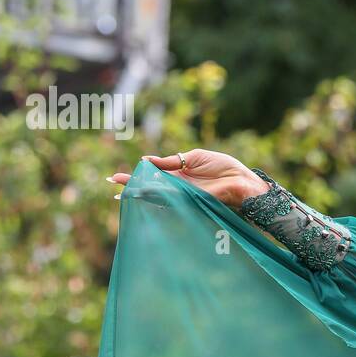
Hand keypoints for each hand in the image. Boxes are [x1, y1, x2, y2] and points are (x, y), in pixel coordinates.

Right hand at [105, 149, 269, 208]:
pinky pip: (171, 198)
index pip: (153, 175)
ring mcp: (184, 195)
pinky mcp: (191, 200)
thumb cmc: (224, 167)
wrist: (242, 180)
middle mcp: (179, 187)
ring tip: (121, 191)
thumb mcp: (194, 156)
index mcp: (179, 174)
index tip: (118, 177)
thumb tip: (147, 159)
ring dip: (140, 192)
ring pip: (157, 194)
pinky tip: (143, 194)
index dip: (137, 176)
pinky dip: (157, 196)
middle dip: (132, 185)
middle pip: (151, 186)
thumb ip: (172, 160)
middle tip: (113, 183)